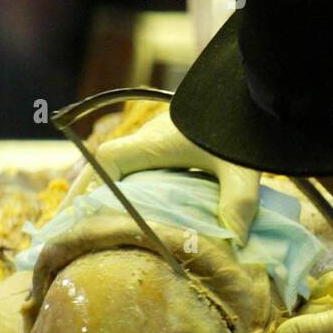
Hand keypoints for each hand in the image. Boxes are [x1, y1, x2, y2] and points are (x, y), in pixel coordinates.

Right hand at [67, 109, 260, 243]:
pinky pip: (144, 160)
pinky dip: (134, 180)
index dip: (90, 185)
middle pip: (109, 164)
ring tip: (103, 221)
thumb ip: (237, 203)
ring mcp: (163, 135)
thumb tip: (235, 242)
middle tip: (79, 224)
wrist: (252, 89)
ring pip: (126, 162)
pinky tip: (140, 203)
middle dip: (92, 192)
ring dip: (113, 186)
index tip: (81, 213)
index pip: (108, 159)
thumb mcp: (240, 168)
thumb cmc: (241, 124)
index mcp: (155, 143)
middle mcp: (152, 137)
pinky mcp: (176, 136)